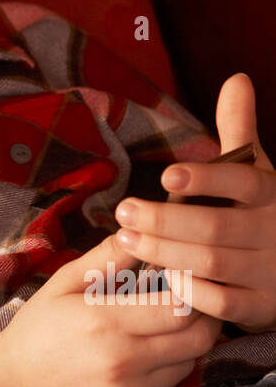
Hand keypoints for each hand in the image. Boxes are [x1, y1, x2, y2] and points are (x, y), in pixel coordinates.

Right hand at [0, 232, 222, 386]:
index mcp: (105, 323)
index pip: (180, 307)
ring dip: (186, 344)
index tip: (187, 277)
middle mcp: (123, 363)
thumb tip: (141, 227)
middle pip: (198, 339)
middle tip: (194, 301)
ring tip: (165, 328)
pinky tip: (146, 359)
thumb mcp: (63, 283)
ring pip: (189, 365)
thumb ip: (107, 257)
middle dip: (205, 316)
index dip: (194, 289)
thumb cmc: (38, 329)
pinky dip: (168, 372)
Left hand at [114, 73, 275, 332]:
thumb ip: (239, 129)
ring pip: (213, 263)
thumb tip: (236, 79)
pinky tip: (164, 277)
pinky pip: (222, 303)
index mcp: (270, 194)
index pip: (243, 182)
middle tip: (124, 211)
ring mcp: (269, 272)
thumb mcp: (255, 172)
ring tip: (127, 239)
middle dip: (166, 220)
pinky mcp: (260, 308)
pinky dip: (192, 292)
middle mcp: (273, 231)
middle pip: (216, 226)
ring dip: (166, 252)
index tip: (167, 176)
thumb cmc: (260, 213)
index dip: (207, 178)